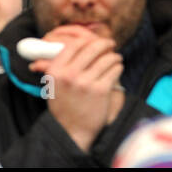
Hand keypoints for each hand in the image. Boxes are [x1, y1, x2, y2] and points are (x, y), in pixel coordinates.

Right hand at [29, 24, 124, 151]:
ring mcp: (85, 82)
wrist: (71, 131)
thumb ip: (56, 66)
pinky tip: (117, 69)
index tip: (94, 40)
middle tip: (111, 44)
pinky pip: (114, 70)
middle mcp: (69, 75)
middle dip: (105, 43)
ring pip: (107, 58)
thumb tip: (56, 46)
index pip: (74, 45)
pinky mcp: (100, 90)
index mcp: (56, 71)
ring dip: (114, 56)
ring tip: (116, 59)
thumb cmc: (63, 107)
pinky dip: (118, 67)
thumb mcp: (53, 85)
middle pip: (92, 47)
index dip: (86, 40)